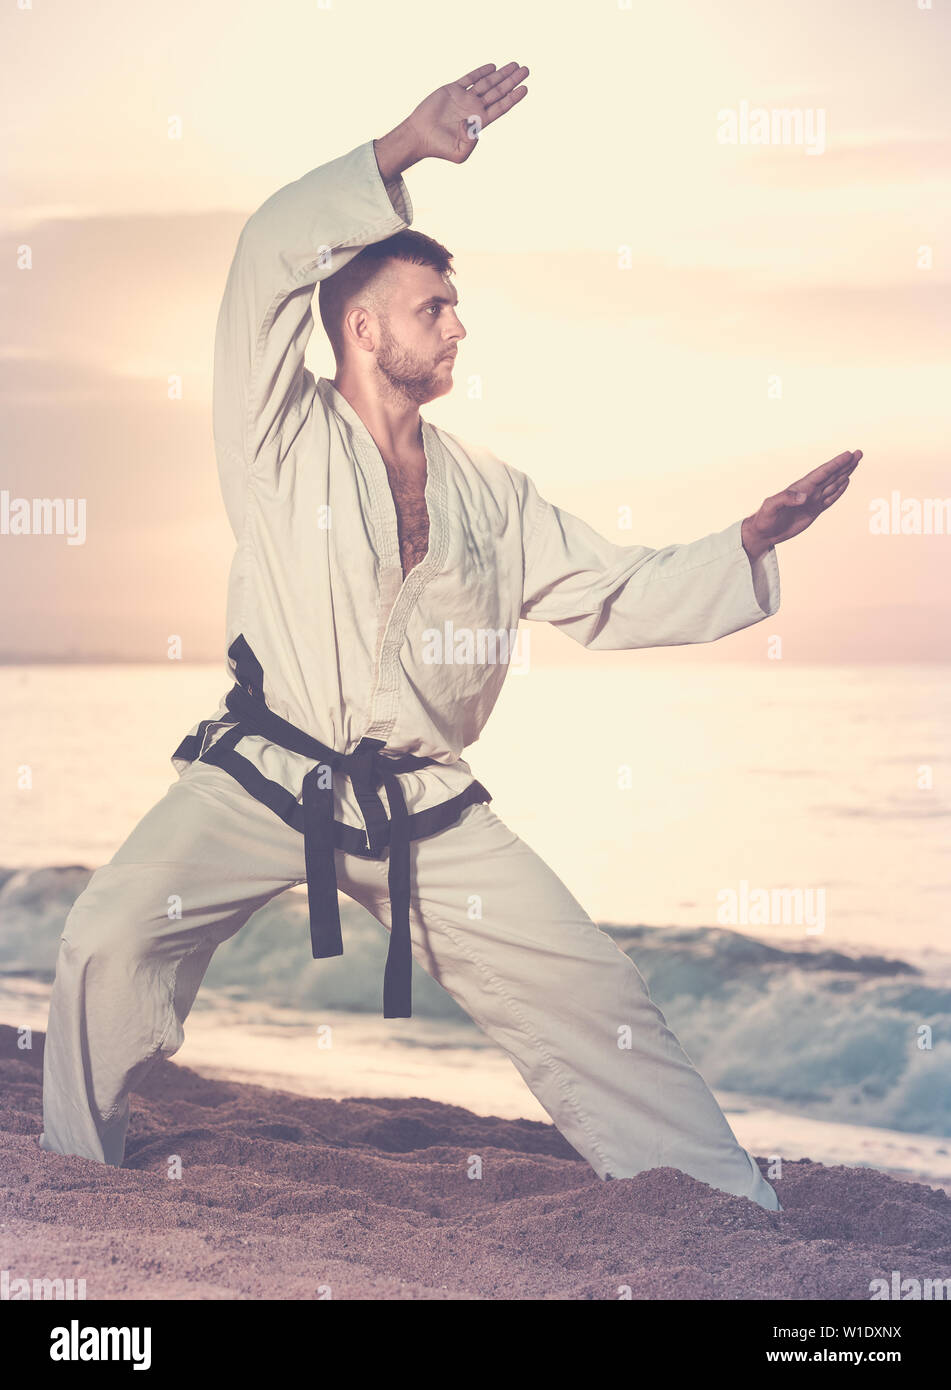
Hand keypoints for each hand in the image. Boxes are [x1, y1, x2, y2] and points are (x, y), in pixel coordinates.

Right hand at [375, 62, 529, 176]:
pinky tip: (492, 67)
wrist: (419, 136)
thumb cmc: (439, 148)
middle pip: (498, 91)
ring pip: (487, 82)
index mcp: (479, 122)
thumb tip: (473, 123)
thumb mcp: (460, 152)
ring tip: (515, 65)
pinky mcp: (452, 89)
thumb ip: (471, 142)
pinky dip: (481, 72)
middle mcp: (474, 108)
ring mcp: (464, 97)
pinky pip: (469, 78)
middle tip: (526, 70)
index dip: (513, 98)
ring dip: (501, 74)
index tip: (525, 88)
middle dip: (512, 80)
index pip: (501, 107)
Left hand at [741, 449, 862, 561]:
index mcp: (800, 487)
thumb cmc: (764, 518)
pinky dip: (840, 490)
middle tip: (859, 453)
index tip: (848, 454)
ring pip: (833, 484)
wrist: (763, 533)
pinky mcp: (814, 511)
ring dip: (845, 473)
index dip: (836, 464)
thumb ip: (786, 499)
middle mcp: (808, 491)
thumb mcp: (771, 507)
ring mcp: (812, 500)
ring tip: (856, 463)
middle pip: (831, 475)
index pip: (822, 473)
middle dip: (845, 464)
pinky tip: (846, 481)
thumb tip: (805, 496)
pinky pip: (830, 498)